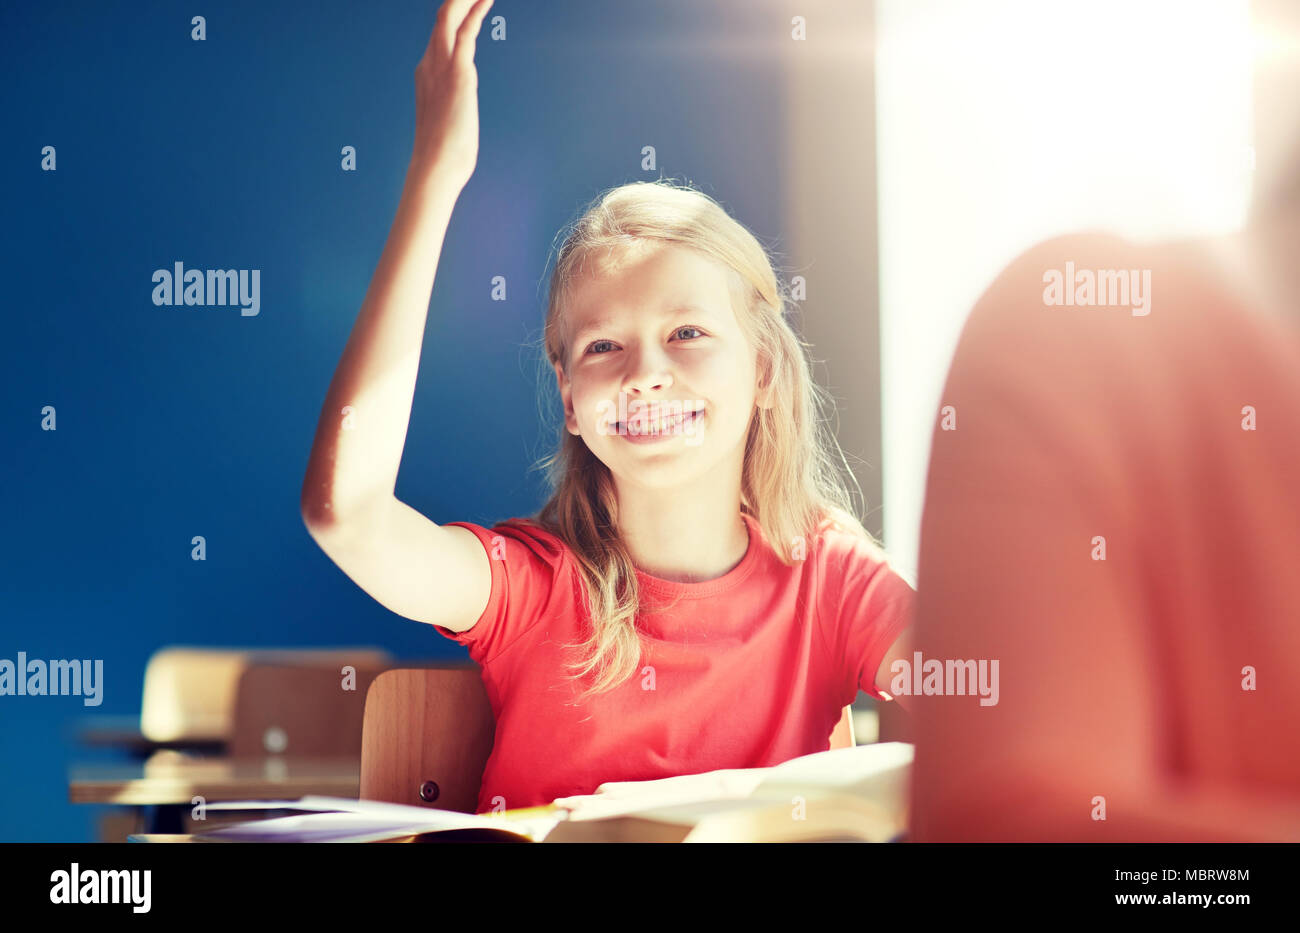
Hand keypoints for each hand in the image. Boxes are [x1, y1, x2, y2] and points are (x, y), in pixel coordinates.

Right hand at [410, 0, 493, 190]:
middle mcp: (430, 63)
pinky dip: (476, 11)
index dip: (454, 13)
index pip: (440, 33)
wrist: (436, 166)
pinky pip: (467, 31)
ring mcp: (441, 66)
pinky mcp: (458, 73)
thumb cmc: (444, 154)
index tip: (467, 0)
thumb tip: (456, 117)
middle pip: (443, 16)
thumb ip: (451, 107)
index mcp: (426, 73)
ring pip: (449, 15)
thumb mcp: (446, 121)